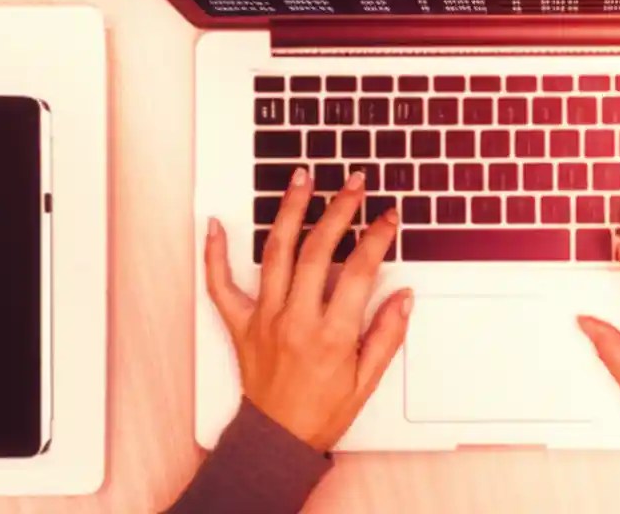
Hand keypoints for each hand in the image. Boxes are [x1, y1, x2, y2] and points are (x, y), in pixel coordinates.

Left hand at [204, 167, 412, 450]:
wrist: (277, 439)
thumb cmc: (322, 412)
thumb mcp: (367, 381)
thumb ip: (387, 335)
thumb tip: (403, 296)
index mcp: (331, 335)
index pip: (359, 272)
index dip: (377, 238)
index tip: (389, 216)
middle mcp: (296, 320)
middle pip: (318, 250)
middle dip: (339, 210)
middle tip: (354, 184)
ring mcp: (265, 318)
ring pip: (275, 253)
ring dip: (290, 211)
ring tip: (302, 180)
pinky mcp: (241, 324)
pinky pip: (220, 285)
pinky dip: (215, 254)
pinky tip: (216, 225)